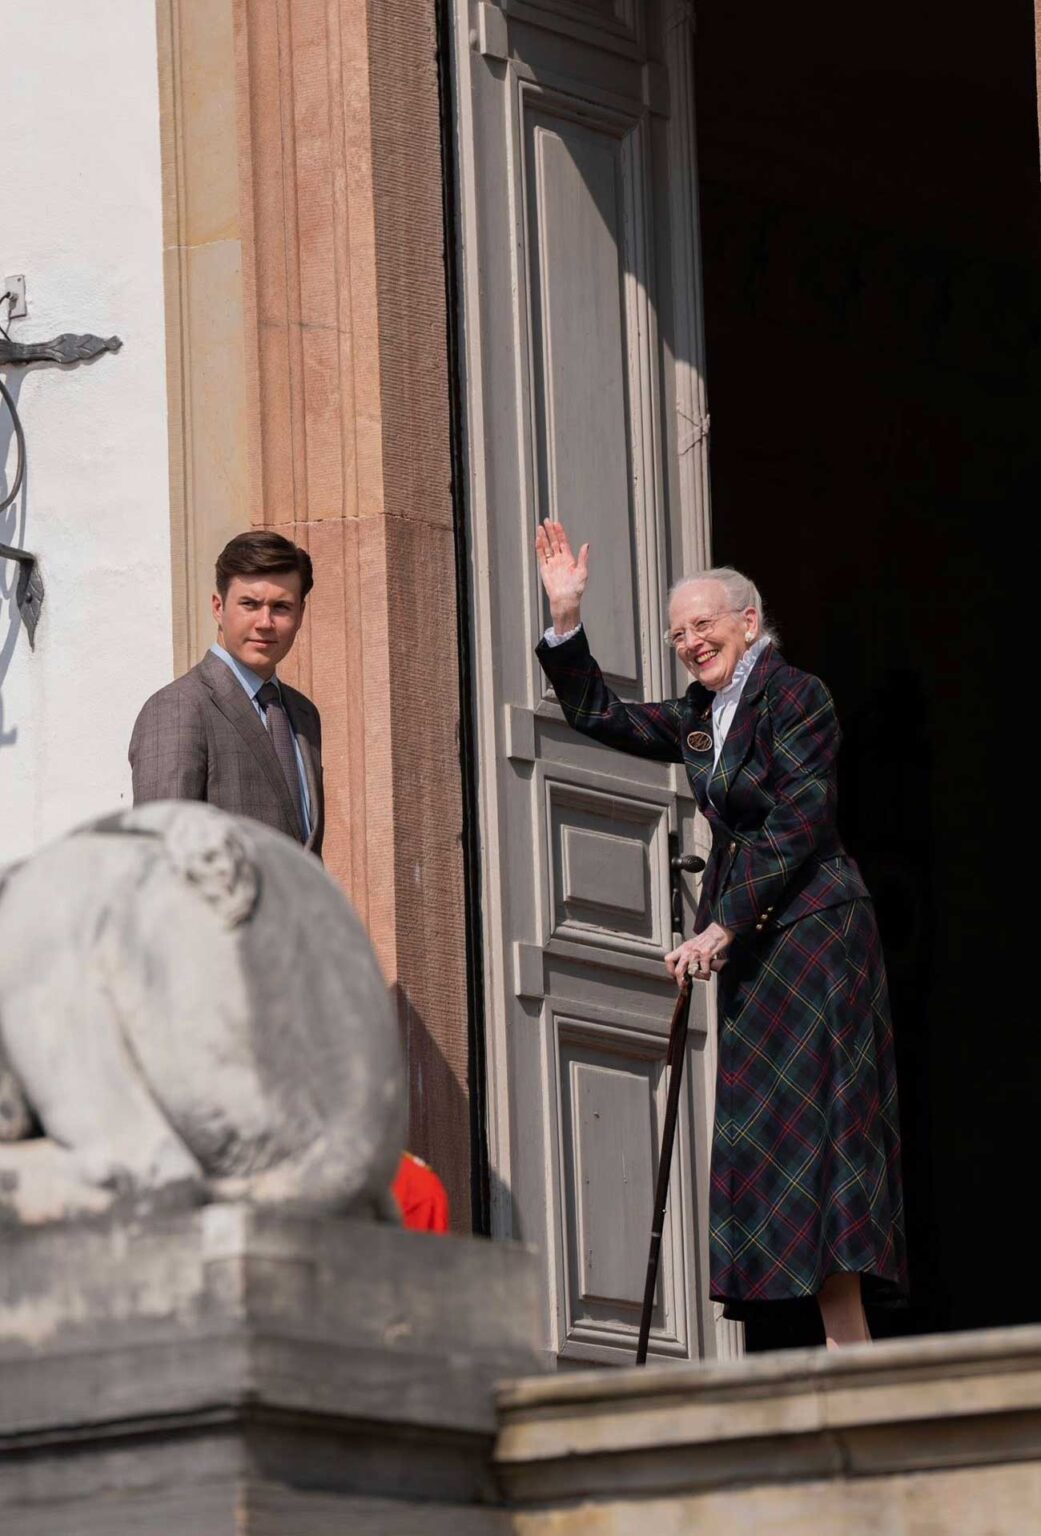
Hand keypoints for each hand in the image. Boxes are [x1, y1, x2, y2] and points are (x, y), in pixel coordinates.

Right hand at [535, 519, 589, 633]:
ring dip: (543, 537)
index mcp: (569, 559)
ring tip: (540, 527)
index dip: (560, 533)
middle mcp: (559, 560)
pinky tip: (538, 540)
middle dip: (550, 531)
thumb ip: (583, 558)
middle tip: (547, 520)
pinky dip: (539, 548)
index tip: (557, 523)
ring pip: (546, 547)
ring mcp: (551, 564)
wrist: (566, 601)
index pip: (563, 542)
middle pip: (553, 542)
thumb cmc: (576, 589)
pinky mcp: (545, 570)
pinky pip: (541, 557)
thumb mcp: (582, 572)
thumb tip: (586, 544)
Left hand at [665, 923, 733, 986]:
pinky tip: (708, 974)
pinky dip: (706, 975)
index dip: (670, 970)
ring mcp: (696, 953)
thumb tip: (684, 968)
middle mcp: (687, 951)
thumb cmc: (707, 938)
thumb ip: (687, 955)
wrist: (718, 930)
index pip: (668, 959)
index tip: (674, 976)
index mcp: (683, 948)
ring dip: (698, 977)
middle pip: (678, 970)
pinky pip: (704, 971)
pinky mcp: (706, 954)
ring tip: (702, 976)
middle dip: (681, 981)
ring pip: (692, 972)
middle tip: (685, 986)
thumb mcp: (692, 945)